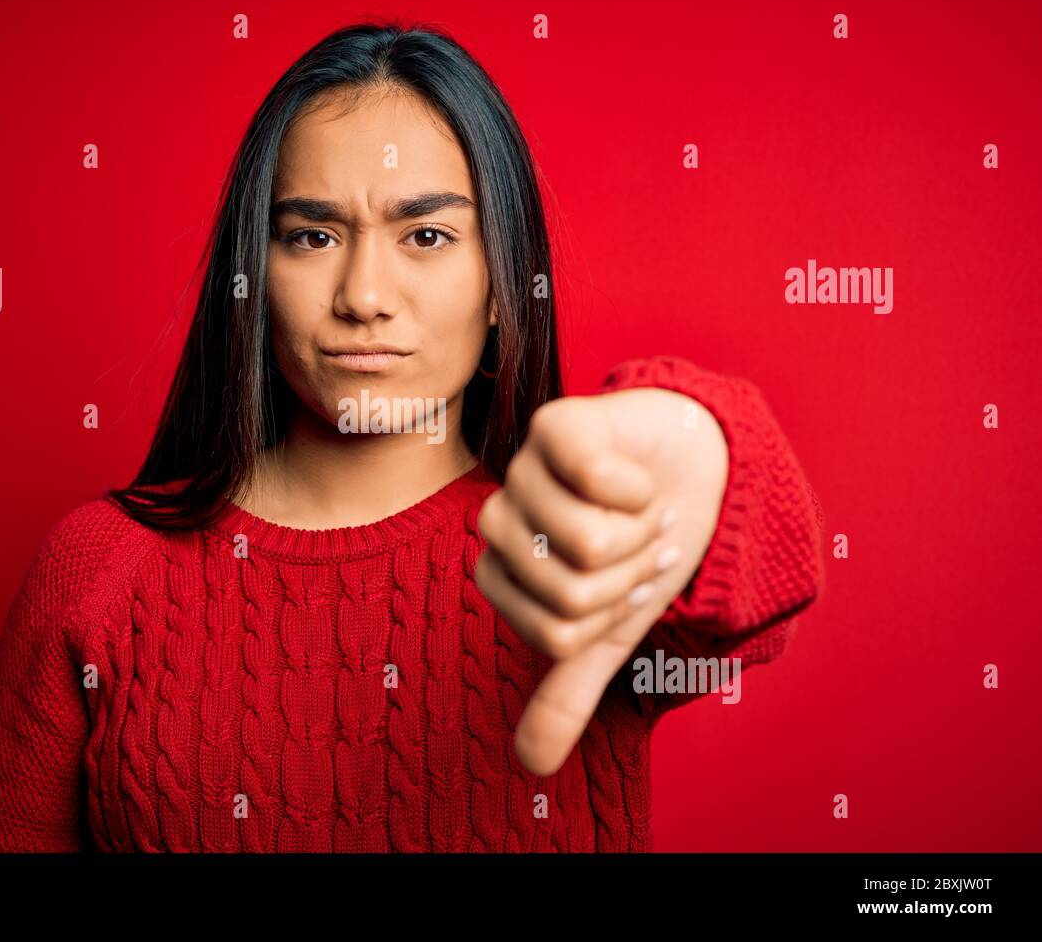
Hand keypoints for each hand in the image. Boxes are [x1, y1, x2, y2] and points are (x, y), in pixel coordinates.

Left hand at [474, 386, 728, 774]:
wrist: (689, 468)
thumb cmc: (642, 544)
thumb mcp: (612, 627)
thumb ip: (570, 689)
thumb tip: (530, 766)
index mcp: (502, 573)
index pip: (557, 633)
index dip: (613, 614)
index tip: (628, 584)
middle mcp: (499, 520)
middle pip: (571, 593)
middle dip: (632, 576)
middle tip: (642, 541)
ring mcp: (521, 469)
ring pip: (586, 542)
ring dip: (641, 532)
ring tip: (643, 508)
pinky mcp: (556, 423)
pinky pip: (594, 478)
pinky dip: (636, 489)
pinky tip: (634, 476)